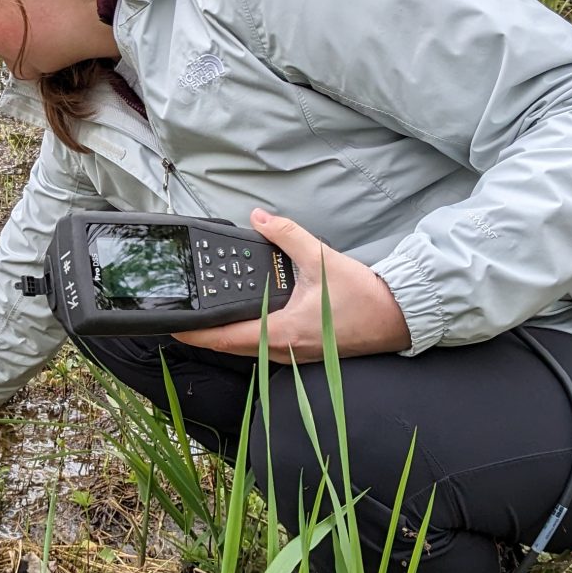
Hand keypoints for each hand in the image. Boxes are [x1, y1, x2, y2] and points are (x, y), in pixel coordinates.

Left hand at [173, 209, 411, 362]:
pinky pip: (265, 350)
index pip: (226, 337)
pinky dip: (248, 338)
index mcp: (282, 332)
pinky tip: (245, 322)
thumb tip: (260, 216)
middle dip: (206, 335)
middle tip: (183, 319)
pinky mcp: (304, 353)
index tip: (174, 326)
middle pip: (231, 348)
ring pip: (248, 351)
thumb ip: (286, 234)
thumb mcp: (320, 258)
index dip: (197, 333)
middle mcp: (284, 350)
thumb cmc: (364, 296)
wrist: (397, 318)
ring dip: (227, 338)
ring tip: (207, 321)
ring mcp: (295, 356)